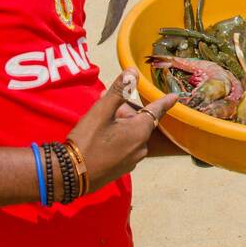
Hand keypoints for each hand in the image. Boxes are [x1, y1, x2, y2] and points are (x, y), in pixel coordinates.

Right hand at [66, 70, 179, 191]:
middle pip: (138, 122)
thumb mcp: (102, 111)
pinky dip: (117, 138)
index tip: (175, 97)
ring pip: (131, 135)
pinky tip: (100, 138)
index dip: (164, 102)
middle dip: (124, 111)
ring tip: (99, 122)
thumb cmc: (87, 140)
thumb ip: (119, 90)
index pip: (156, 111)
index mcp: (139, 132)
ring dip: (120, 125)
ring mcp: (132, 161)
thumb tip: (133, 72)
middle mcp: (141, 148)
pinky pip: (125, 148)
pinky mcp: (121, 169)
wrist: (70, 174)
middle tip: (104, 105)